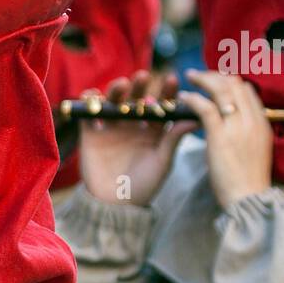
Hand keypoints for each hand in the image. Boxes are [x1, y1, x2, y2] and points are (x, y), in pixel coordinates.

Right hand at [79, 71, 196, 205]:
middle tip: (143, 77)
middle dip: (140, 85)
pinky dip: (89, 101)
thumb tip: (196, 117)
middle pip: (136, 98)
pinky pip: (88, 112)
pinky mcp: (91, 133)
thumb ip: (174, 138)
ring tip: (121, 85)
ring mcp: (111, 127)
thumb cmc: (144, 185)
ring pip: (113, 101)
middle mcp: (132, 124)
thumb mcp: (163, 161)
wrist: (115, 205)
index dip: (166, 91)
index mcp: (152, 129)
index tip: (172, 80)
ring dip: (116, 89)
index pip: (160, 104)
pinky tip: (94, 97)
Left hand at [177, 70, 273, 208]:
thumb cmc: (247, 180)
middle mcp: (253, 120)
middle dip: (215, 75)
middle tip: (198, 75)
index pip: (247, 90)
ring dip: (203, 80)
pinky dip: (193, 98)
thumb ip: (247, 131)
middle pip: (235, 85)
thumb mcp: (255, 149)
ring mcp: (238, 126)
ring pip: (221, 91)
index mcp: (262, 123)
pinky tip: (183, 97)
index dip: (230, 81)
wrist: (248, 198)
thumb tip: (234, 121)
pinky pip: (205, 107)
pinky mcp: (220, 136)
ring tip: (189, 76)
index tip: (215, 80)